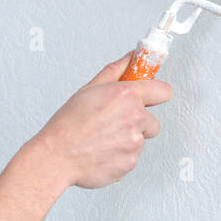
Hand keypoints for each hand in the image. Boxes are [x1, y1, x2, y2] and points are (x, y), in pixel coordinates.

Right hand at [34, 53, 173, 188]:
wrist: (57, 156)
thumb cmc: (68, 124)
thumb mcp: (89, 89)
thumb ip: (116, 71)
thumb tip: (131, 57)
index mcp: (126, 95)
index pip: (163, 91)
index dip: (157, 94)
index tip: (152, 97)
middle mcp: (135, 117)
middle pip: (153, 122)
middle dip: (138, 124)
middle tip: (112, 125)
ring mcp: (134, 142)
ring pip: (140, 141)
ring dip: (126, 141)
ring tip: (102, 140)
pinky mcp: (130, 162)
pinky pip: (131, 158)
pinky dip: (119, 157)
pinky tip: (102, 152)